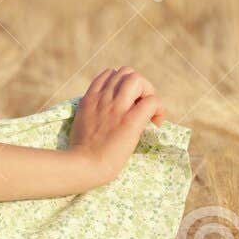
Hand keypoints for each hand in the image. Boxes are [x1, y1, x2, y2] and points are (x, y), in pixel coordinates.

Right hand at [68, 67, 164, 183]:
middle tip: (140, 107)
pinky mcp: (130, 121)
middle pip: (127, 72)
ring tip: (147, 112)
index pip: (110, 74)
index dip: (122, 85)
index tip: (126, 102)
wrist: (83, 166)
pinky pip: (152, 101)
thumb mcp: (81, 121)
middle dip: (138, 86)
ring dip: (148, 93)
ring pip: (138, 80)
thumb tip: (108, 114)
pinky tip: (154, 122)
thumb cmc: (81, 152)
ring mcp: (116, 108)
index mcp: (90, 98)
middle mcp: (103, 98)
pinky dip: (158, 109)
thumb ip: (93, 112)